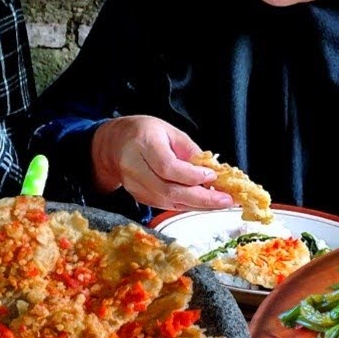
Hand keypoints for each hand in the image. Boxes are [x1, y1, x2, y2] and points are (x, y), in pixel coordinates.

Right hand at [90, 115, 235, 210]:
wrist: (112, 145)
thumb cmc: (143, 133)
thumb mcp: (169, 131)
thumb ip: (190, 151)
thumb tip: (213, 171)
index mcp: (143, 144)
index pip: (168, 167)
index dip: (192, 176)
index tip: (213, 177)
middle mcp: (134, 167)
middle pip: (168, 190)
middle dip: (201, 199)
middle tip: (226, 200)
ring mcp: (134, 185)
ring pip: (168, 202)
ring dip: (196, 205)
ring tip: (219, 202)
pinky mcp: (137, 196)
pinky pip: (164, 205)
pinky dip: (185, 206)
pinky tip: (201, 203)